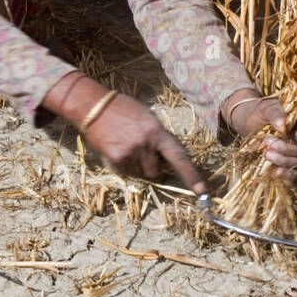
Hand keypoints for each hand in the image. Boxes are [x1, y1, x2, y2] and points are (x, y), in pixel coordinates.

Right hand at [82, 93, 206, 194]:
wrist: (93, 106)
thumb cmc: (122, 109)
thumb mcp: (147, 118)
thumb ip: (158, 137)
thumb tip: (166, 157)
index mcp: (157, 131)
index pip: (179, 156)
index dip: (192, 174)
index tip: (202, 190)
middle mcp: (146, 143)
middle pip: (156, 172)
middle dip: (152, 168)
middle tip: (142, 153)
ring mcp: (131, 152)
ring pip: (139, 173)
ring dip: (136, 166)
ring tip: (126, 146)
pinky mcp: (116, 158)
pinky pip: (125, 171)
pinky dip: (122, 164)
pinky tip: (116, 148)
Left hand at [222, 89, 296, 185]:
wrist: (246, 120)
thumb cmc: (259, 112)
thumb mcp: (266, 108)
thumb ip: (275, 114)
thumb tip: (282, 124)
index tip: (291, 136)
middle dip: (289, 152)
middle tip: (268, 146)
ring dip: (287, 163)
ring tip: (267, 155)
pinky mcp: (289, 167)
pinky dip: (289, 176)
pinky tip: (277, 173)